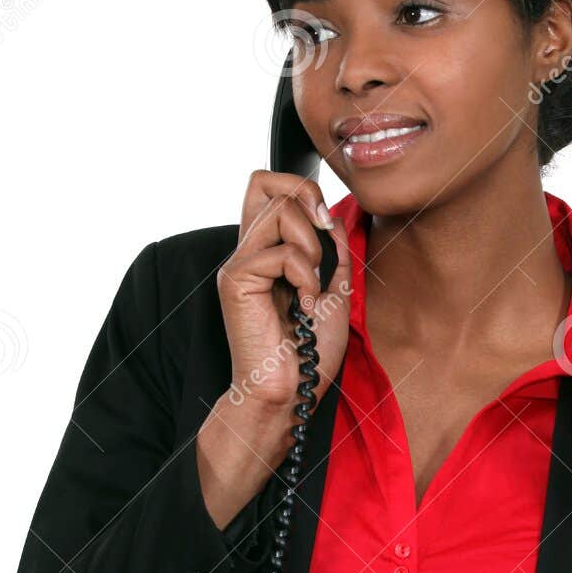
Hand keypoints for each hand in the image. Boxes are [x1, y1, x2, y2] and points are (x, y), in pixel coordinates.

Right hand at [217, 170, 352, 412]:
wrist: (293, 389)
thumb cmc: (309, 350)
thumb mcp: (335, 289)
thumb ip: (333, 251)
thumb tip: (332, 218)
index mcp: (267, 250)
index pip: (266, 186)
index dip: (298, 187)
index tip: (325, 224)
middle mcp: (248, 250)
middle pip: (268, 183)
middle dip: (308, 203)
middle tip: (322, 247)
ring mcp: (239, 264)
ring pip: (279, 210)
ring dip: (311, 247)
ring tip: (312, 287)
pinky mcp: (236, 281)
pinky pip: (282, 254)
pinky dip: (307, 279)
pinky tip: (305, 306)